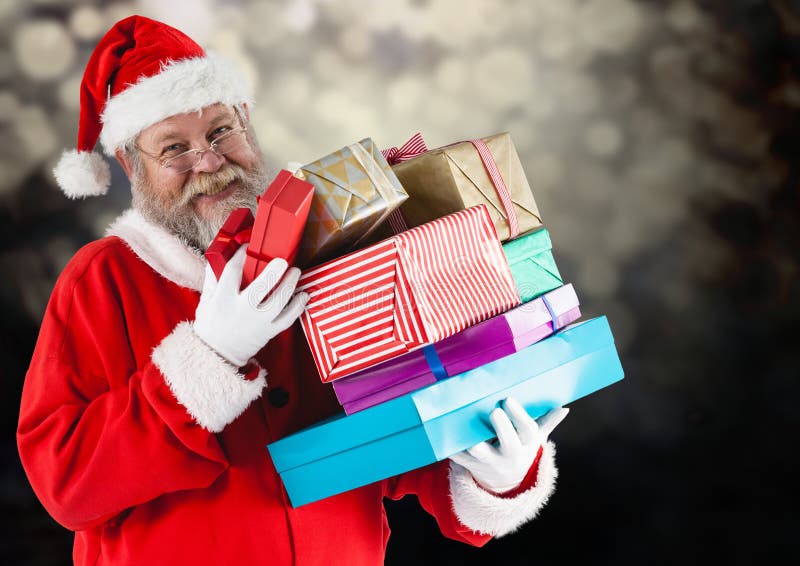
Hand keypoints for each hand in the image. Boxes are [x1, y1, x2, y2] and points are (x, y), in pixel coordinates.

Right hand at [193, 245, 308, 366]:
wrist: (217, 355)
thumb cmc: (211, 325)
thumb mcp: (206, 300)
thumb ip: (213, 278)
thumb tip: (219, 255)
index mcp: (223, 300)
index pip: (232, 272)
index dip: (242, 255)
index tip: (249, 245)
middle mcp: (242, 310)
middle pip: (261, 287)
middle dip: (274, 271)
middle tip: (283, 261)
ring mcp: (258, 322)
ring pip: (279, 301)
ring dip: (290, 285)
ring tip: (296, 272)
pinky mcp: (269, 332)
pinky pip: (288, 319)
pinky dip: (298, 306)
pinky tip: (303, 295)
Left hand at [449, 398, 568, 493]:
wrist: (505, 481)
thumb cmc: (520, 448)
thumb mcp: (536, 439)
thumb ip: (547, 422)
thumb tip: (564, 409)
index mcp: (526, 444)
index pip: (528, 431)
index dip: (519, 416)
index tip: (508, 399)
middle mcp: (510, 454)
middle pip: (508, 443)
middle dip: (502, 428)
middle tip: (494, 411)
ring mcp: (490, 461)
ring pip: (480, 453)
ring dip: (473, 442)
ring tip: (465, 424)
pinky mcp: (472, 465)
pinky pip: (460, 457)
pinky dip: (452, 448)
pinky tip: (445, 434)